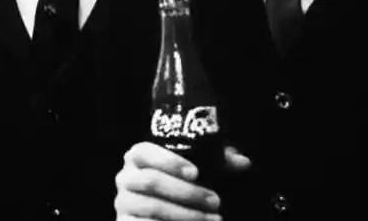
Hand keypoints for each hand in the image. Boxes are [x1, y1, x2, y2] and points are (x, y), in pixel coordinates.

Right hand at [115, 141, 250, 220]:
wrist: (161, 212)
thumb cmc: (180, 185)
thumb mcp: (197, 171)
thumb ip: (218, 162)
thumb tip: (244, 162)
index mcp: (138, 156)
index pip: (145, 152)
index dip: (170, 161)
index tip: (197, 172)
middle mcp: (125, 177)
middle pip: (152, 181)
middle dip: (187, 193)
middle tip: (216, 201)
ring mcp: (123, 203)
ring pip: (152, 207)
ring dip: (186, 215)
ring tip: (212, 220)